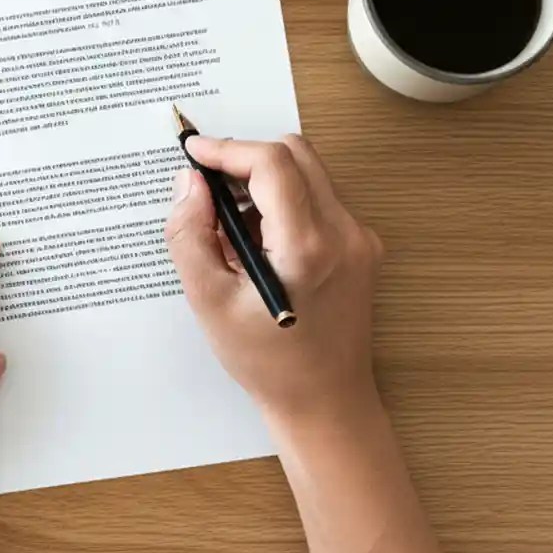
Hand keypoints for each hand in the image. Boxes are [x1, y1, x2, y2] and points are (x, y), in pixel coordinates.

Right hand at [164, 134, 384, 420]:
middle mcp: (344, 233)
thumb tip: (190, 184)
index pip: (271, 162)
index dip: (227, 149)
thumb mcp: (209, 301)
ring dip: (265, 181)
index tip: (194, 153)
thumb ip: (190, 235)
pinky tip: (259, 243)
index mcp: (307, 245)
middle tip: (208, 187)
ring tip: (231, 225)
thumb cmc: (268, 363)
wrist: (324, 403)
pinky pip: (320, 200)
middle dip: (246, 159)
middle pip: (295, 154)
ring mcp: (359, 239)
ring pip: (309, 173)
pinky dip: (284, 203)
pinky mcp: (362, 247)